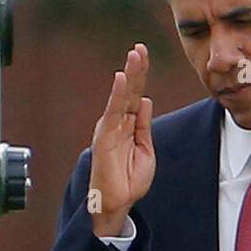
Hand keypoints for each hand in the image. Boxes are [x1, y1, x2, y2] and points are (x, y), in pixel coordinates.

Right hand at [89, 44, 154, 236]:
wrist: (118, 203)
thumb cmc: (129, 180)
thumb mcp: (145, 149)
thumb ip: (144, 125)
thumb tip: (146, 101)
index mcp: (129, 125)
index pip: (136, 95)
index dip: (140, 77)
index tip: (144, 55)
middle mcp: (118, 123)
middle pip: (129, 91)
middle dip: (136, 69)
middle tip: (140, 48)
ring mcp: (111, 128)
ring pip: (122, 97)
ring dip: (129, 75)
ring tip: (135, 55)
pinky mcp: (105, 136)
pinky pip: (113, 112)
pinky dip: (117, 94)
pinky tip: (122, 79)